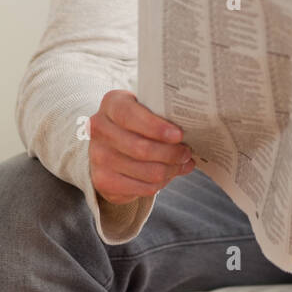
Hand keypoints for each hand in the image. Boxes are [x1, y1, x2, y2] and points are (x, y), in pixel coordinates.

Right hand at [88, 90, 194, 205]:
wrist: (111, 145)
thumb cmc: (138, 123)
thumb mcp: (147, 110)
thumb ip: (164, 116)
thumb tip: (194, 131)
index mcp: (112, 104)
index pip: (130, 115)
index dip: (156, 127)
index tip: (179, 135)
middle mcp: (99, 129)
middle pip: (141, 148)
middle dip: (171, 153)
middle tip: (187, 152)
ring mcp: (98, 156)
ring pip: (145, 171)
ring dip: (170, 170)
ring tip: (181, 164)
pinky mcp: (102, 181)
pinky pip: (141, 188)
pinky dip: (160, 184)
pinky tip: (167, 175)